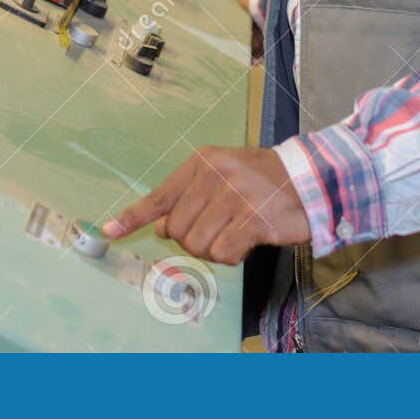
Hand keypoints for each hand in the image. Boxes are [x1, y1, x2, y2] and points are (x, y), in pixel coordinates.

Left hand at [102, 146, 310, 263]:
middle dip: (192, 240)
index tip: (109, 232)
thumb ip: (189, 199)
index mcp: (201, 162)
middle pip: (177, 230)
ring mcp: (234, 197)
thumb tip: (160, 227)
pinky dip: (231, 256)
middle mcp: (214, 176)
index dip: (133, 217)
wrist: (310, 177)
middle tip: (218, 230)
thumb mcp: (221, 177)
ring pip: (197, 244)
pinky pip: (223, 253)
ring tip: (234, 233)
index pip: (159, 196)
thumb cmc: (261, 180)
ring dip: (213, 249)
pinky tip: (246, 242)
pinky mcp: (254, 220)